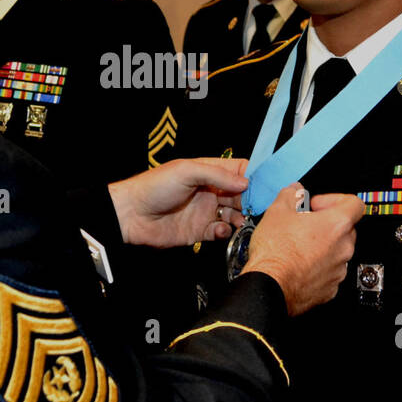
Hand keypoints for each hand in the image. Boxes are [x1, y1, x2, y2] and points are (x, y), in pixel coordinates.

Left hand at [108, 158, 248, 247]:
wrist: (131, 215)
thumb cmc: (154, 187)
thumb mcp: (187, 171)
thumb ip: (218, 175)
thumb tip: (245, 181)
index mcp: (208, 172)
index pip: (239, 170)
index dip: (255, 175)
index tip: (270, 182)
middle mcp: (210, 191)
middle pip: (242, 194)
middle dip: (253, 200)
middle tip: (262, 206)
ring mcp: (205, 211)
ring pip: (234, 215)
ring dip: (242, 218)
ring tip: (242, 220)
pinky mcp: (199, 231)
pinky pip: (220, 232)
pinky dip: (225, 232)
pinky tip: (220, 229)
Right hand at [242, 183, 362, 315]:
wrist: (269, 285)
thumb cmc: (275, 252)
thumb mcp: (277, 211)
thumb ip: (291, 195)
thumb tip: (295, 191)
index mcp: (336, 225)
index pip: (354, 204)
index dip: (335, 200)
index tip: (317, 205)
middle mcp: (343, 248)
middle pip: (345, 228)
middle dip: (326, 224)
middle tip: (304, 224)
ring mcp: (338, 270)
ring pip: (336, 252)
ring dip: (322, 246)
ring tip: (297, 246)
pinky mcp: (330, 289)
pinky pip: (329, 272)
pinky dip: (317, 267)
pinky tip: (298, 264)